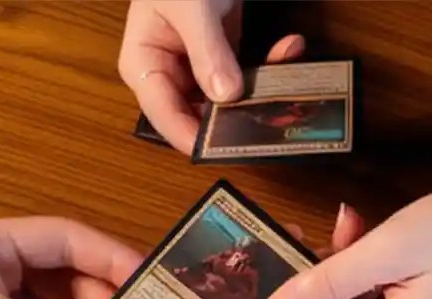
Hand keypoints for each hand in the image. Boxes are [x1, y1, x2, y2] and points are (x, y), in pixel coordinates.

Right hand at [118, 0, 304, 153]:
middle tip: (271, 115)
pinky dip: (270, 65)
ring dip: (261, 90)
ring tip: (288, 74)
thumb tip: (226, 96)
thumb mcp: (191, 7)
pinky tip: (289, 47)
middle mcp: (167, 72)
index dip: (191, 137)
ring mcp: (197, 66)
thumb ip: (208, 51)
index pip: (163, 115)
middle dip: (237, 115)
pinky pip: (247, 75)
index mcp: (143, 64)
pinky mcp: (223, 56)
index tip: (222, 150)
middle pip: (198, 114)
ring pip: (229, 99)